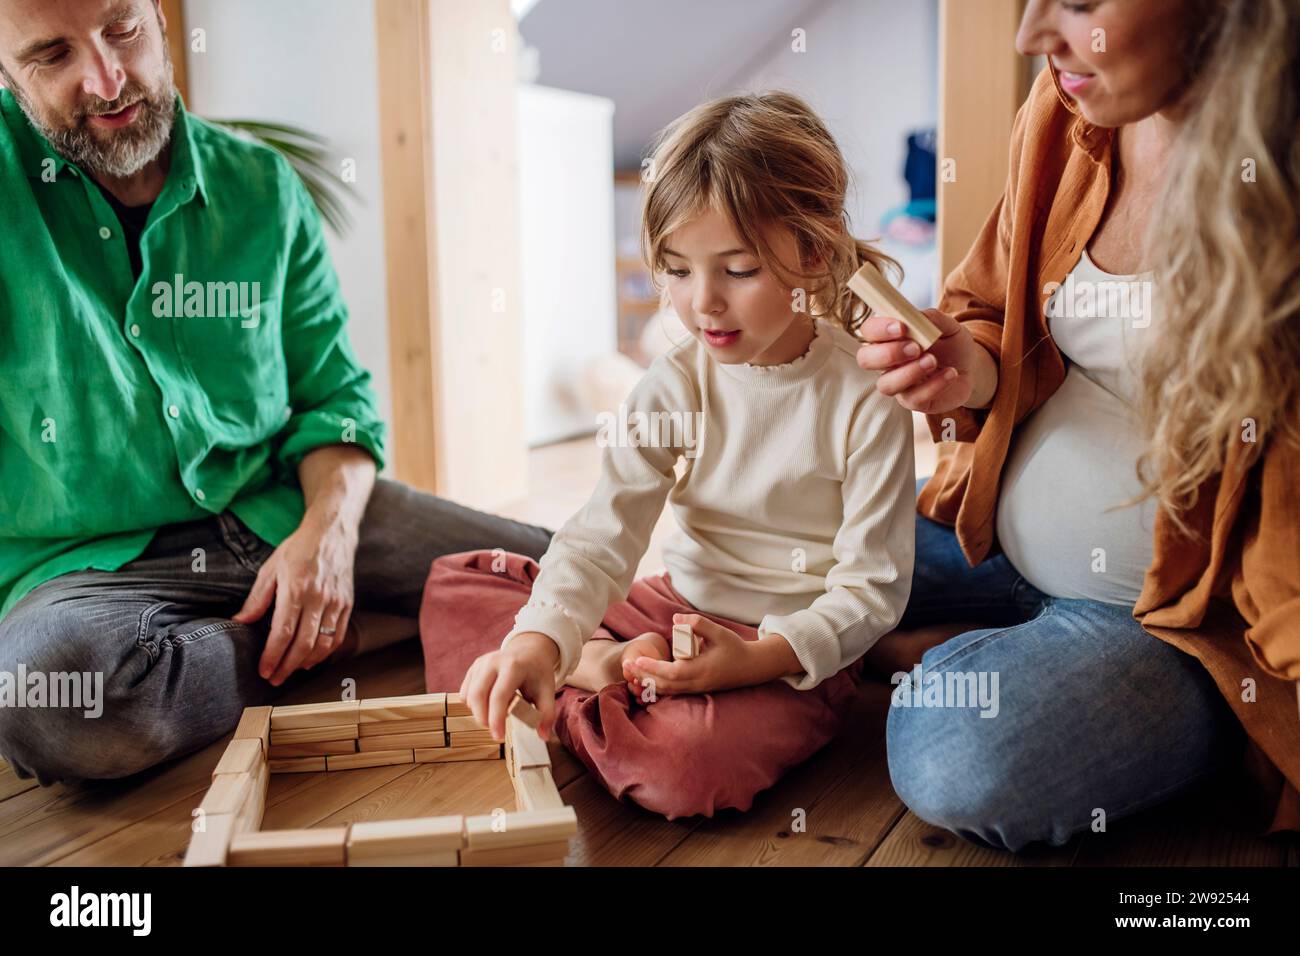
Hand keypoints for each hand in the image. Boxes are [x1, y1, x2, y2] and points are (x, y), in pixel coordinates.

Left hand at [233, 516, 357, 685]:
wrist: (331, 534)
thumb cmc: (298, 549)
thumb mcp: (270, 569)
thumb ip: (257, 599)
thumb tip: (240, 621)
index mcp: (296, 589)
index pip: (283, 633)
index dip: (272, 656)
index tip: (263, 670)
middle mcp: (318, 598)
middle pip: (303, 644)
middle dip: (287, 666)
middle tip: (274, 679)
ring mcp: (336, 602)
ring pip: (323, 644)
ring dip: (306, 663)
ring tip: (291, 670)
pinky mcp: (347, 604)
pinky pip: (337, 636)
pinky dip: (324, 652)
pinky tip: (311, 659)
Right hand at [460, 632, 558, 741]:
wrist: (529, 651)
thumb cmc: (537, 673)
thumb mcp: (548, 691)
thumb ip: (546, 714)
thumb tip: (543, 736)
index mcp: (513, 666)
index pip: (499, 696)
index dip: (496, 719)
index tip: (499, 736)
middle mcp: (494, 662)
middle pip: (478, 695)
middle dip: (483, 718)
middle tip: (495, 731)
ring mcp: (481, 663)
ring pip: (469, 696)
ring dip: (479, 712)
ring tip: (498, 712)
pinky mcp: (474, 667)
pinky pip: (465, 692)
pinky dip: (473, 705)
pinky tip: (489, 703)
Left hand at [624, 614, 788, 695]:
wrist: (751, 667)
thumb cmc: (735, 648)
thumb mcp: (720, 632)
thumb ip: (699, 624)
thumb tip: (676, 617)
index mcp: (701, 670)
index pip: (672, 672)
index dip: (653, 667)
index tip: (638, 660)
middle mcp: (697, 683)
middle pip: (664, 684)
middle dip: (644, 676)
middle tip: (626, 665)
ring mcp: (696, 689)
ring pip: (667, 690)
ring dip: (647, 682)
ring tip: (631, 672)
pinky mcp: (695, 689)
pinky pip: (672, 692)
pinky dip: (657, 687)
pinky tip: (645, 680)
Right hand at [855, 309, 994, 412]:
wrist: (970, 369)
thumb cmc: (952, 346)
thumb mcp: (949, 326)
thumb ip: (933, 318)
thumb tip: (918, 316)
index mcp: (890, 337)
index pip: (869, 330)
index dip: (879, 329)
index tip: (901, 327)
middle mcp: (887, 362)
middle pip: (865, 360)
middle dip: (888, 353)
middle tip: (916, 348)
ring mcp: (898, 383)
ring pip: (886, 385)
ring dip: (909, 372)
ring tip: (933, 361)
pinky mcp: (913, 401)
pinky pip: (914, 398)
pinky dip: (934, 385)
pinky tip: (950, 373)